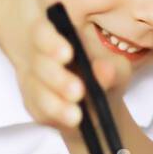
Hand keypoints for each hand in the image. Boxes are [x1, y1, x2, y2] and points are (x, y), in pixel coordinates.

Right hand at [19, 14, 131, 132]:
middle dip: (57, 78)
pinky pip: (38, 111)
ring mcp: (34, 81)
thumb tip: (104, 69)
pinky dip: (55, 116)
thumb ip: (112, 69)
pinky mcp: (34, 105)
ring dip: (55, 103)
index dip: (51, 43)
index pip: (43, 32)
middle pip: (38, 63)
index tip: (68, 54)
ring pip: (36, 90)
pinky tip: (71, 121)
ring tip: (77, 114)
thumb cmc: (108, 77)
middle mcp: (41, 56)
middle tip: (78, 91)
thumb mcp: (118, 71)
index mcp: (60, 37)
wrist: (101, 107)